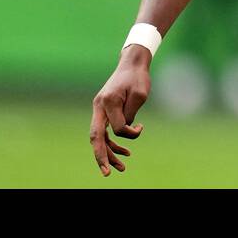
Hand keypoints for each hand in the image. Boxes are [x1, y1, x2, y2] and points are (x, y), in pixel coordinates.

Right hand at [89, 45, 151, 175]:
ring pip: (99, 137)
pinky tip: (124, 150)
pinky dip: (112, 142)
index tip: (141, 127)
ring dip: (109, 153)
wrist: (132, 64)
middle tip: (108, 173)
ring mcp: (99, 108)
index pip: (116, 127)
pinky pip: (104, 131)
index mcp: (108, 101)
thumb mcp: (140, 95)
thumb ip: (130, 114)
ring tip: (122, 167)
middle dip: (101, 156)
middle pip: (96, 137)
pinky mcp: (104, 110)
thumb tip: (126, 131)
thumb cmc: (138, 78)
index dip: (130, 134)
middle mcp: (99, 106)